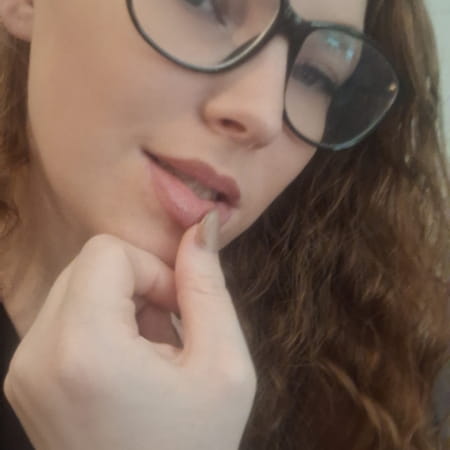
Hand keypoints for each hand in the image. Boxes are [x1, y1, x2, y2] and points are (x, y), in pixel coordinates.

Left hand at [4, 211, 256, 449]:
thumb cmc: (194, 448)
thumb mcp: (222, 364)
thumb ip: (208, 285)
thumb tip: (201, 224)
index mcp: (84, 348)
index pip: (106, 250)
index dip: (153, 270)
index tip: (176, 312)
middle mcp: (37, 354)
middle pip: (89, 263)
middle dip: (137, 285)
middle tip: (164, 333)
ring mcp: (24, 368)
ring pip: (77, 284)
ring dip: (120, 304)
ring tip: (148, 353)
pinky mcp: (25, 377)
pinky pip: (65, 314)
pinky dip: (101, 323)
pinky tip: (125, 364)